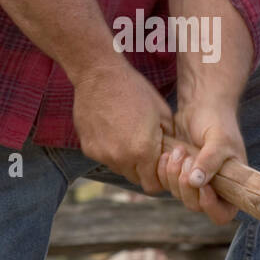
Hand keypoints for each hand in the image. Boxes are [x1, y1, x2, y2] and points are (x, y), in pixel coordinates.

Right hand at [72, 59, 174, 193]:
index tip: (160, 165)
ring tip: (129, 138)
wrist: (100, 75)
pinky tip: (113, 130)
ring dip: (127, 160)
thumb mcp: (162, 113)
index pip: (153, 184)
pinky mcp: (88, 149)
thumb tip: (170, 155)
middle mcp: (121, 158)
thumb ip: (167, 139)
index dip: (159, 178)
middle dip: (144, 170)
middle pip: (136, 179)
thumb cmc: (135, 90)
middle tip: (147, 151)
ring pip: (119, 169)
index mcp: (143, 151)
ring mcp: (102, 155)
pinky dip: (110, 151)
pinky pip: (104, 158)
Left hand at [156, 100, 246, 224]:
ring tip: (179, 151)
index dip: (210, 206)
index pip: (222, 214)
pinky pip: (166, 184)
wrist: (202, 105)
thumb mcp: (219, 139)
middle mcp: (213, 189)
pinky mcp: (178, 173)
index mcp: (231, 186)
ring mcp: (194, 183)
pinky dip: (164, 171)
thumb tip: (196, 183)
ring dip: (174, 175)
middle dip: (187, 184)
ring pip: (178, 194)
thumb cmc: (218, 121)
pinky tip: (168, 153)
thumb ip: (210, 161)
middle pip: (195, 205)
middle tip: (187, 158)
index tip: (203, 185)